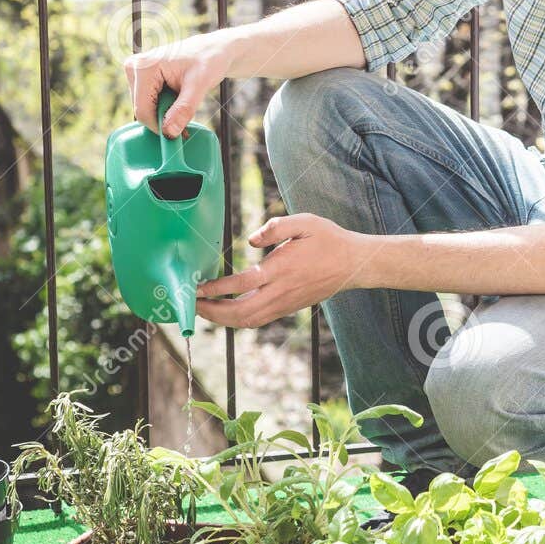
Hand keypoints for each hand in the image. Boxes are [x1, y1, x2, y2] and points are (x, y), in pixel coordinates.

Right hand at [123, 32, 235, 137]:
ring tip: (185, 106)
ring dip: (165, 115)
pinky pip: (148, 102)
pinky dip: (163, 109)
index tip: (181, 134)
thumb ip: (184, 109)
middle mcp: (133, 68)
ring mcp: (135, 72)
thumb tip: (169, 133)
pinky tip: (178, 104)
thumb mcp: (200, 85)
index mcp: (143, 67)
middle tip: (187, 120)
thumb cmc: (208, 61)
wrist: (213, 49)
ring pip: (145, 109)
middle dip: (164, 120)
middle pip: (142, 110)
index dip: (160, 127)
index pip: (142, 110)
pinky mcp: (140, 77)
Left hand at [195, 214, 365, 327]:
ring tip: (203, 310)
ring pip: (248, 321)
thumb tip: (250, 239)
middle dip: (212, 312)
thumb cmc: (328, 239)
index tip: (197, 287)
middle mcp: (282, 291)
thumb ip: (276, 226)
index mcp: (282, 269)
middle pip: (240, 313)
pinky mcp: (288, 308)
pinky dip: (237, 320)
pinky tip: (226, 312)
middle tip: (191, 305)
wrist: (354, 264)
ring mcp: (285, 303)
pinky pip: (258, 320)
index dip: (216, 288)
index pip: (242, 284)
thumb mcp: (305, 222)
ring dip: (222, 319)